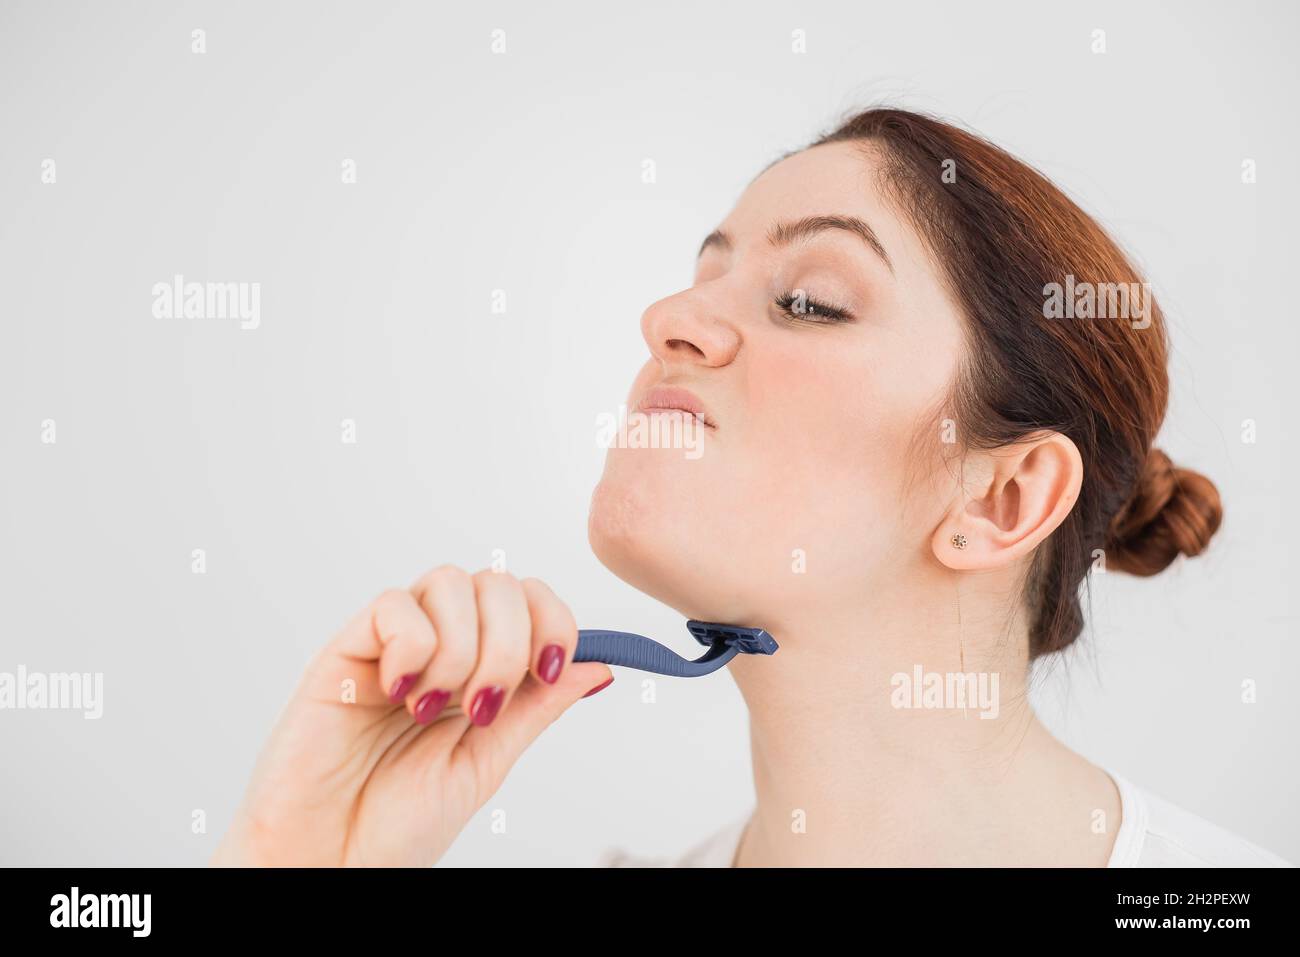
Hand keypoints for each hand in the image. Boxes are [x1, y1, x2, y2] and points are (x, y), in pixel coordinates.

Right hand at [211, 566, 612, 865]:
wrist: (332, 861)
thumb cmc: (397, 824)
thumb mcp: (488, 762)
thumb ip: (537, 707)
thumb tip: (599, 666)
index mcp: (479, 670)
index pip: (530, 602)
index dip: (553, 622)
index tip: (548, 671)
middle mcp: (439, 647)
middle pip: (497, 583)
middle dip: (508, 643)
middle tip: (482, 707)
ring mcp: (392, 645)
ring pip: (449, 582)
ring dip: (461, 648)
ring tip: (434, 708)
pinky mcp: (345, 651)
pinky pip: (393, 605)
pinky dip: (413, 646)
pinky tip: (401, 693)